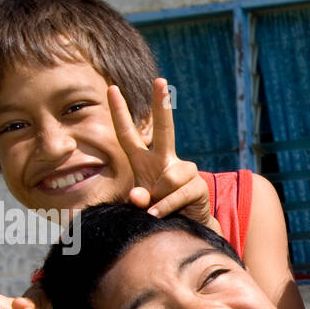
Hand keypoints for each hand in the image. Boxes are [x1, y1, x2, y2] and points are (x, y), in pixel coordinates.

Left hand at [108, 78, 220, 232]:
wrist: (188, 227)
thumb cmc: (160, 210)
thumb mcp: (144, 204)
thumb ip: (138, 198)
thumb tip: (139, 196)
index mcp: (145, 161)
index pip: (129, 135)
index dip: (120, 113)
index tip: (111, 88)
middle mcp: (165, 160)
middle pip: (164, 129)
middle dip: (162, 104)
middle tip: (160, 80)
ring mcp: (184, 171)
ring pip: (170, 177)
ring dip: (160, 198)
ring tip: (157, 211)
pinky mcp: (198, 186)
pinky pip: (178, 193)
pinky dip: (166, 206)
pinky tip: (157, 214)